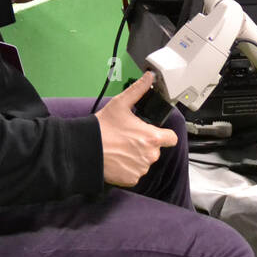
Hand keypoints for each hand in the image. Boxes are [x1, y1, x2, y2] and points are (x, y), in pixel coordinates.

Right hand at [95, 72, 177, 187]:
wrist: (85, 149)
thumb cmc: (102, 128)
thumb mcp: (120, 104)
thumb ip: (138, 90)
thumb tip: (149, 77)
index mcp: (152, 137)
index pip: (171, 138)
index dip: (164, 134)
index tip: (155, 132)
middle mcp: (150, 155)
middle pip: (156, 149)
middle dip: (146, 144)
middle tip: (129, 138)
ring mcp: (141, 168)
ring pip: (145, 161)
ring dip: (137, 156)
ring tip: (121, 148)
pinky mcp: (131, 179)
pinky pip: (135, 173)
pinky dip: (128, 168)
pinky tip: (118, 159)